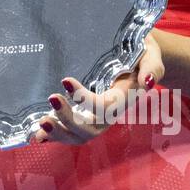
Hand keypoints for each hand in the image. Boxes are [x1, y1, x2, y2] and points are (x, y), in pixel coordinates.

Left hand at [30, 33, 164, 144]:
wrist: (139, 57)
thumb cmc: (143, 53)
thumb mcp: (152, 55)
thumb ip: (153, 67)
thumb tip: (147, 81)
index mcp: (124, 99)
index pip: (104, 106)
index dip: (84, 98)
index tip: (65, 81)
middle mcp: (109, 114)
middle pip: (89, 130)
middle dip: (68, 120)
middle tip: (51, 100)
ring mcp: (97, 118)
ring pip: (78, 136)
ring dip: (58, 133)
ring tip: (40, 123)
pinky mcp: (86, 116)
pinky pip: (70, 132)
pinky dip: (53, 137)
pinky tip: (37, 136)